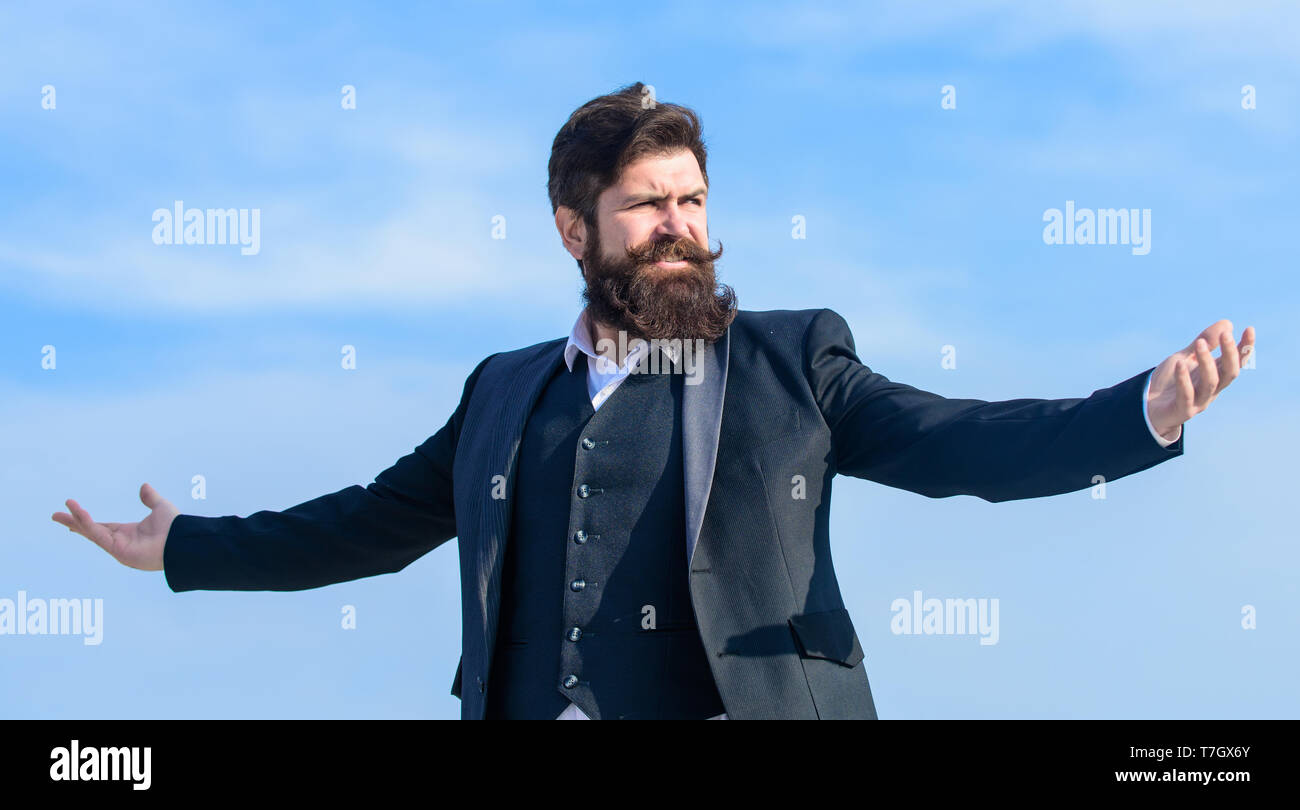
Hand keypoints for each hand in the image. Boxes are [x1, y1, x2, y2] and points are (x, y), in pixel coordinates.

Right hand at [51, 483, 179, 571]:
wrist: (182, 541)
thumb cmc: (175, 528)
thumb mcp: (160, 507)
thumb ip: (150, 498)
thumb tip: (144, 486)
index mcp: (128, 533)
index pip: (101, 526)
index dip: (86, 520)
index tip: (73, 513)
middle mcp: (120, 542)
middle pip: (91, 531)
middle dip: (73, 523)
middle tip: (55, 515)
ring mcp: (118, 548)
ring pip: (91, 533)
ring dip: (76, 522)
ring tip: (59, 514)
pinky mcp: (118, 551)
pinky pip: (99, 535)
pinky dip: (87, 524)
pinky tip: (78, 514)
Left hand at [1147, 320, 1254, 440]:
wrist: (1147, 406)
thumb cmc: (1169, 381)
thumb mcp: (1185, 357)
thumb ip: (1204, 342)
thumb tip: (1227, 323)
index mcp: (1215, 375)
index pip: (1236, 362)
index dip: (1245, 348)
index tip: (1249, 329)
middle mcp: (1212, 389)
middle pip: (1229, 372)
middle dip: (1230, 354)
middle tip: (1226, 334)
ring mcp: (1199, 401)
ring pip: (1210, 383)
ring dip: (1207, 362)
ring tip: (1200, 343)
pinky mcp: (1183, 410)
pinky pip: (1186, 395)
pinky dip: (1184, 380)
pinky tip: (1180, 364)